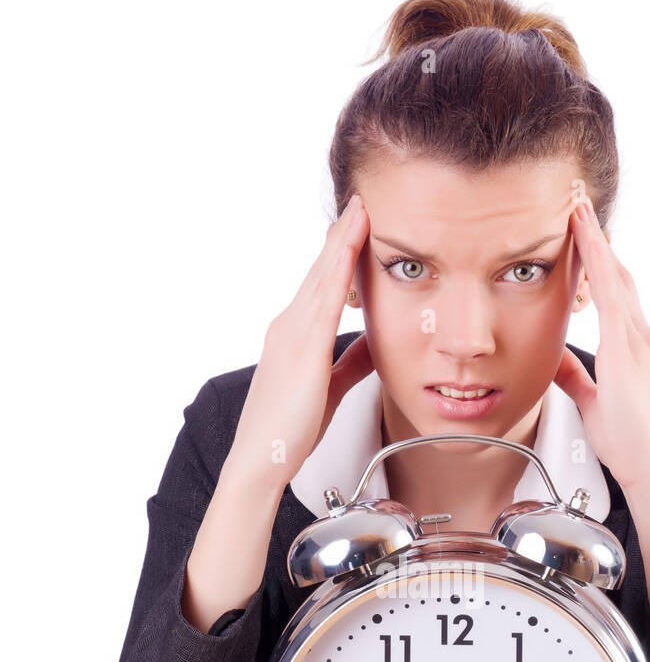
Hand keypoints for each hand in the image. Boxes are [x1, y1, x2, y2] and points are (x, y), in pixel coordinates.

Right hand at [223, 193, 373, 496]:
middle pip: (319, 272)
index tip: (355, 228)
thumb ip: (351, 363)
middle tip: (359, 202)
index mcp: (293, 336)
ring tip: (361, 209)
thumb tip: (376, 344)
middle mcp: (288, 327)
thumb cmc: (290, 432)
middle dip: (340, 236)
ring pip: (322, 277)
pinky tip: (353, 245)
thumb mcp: (329, 389)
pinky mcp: (302, 348)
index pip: (319, 287)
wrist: (261, 459)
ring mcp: (292, 334)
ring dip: (342, 240)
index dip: (338, 256)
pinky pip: (326, 298)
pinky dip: (340, 267)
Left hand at [553, 190, 649, 494]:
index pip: (614, 294)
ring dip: (597, 243)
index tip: (585, 235)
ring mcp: (638, 342)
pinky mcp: (628, 351)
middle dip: (598, 240)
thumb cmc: (629, 442)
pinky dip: (600, 268)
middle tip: (580, 206)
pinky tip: (589, 246)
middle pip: (617, 276)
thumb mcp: (592, 401)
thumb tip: (558, 359)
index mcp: (633, 348)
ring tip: (578, 211)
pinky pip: (612, 299)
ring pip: (615, 279)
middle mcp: (640, 337)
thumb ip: (576, 376)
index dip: (600, 262)